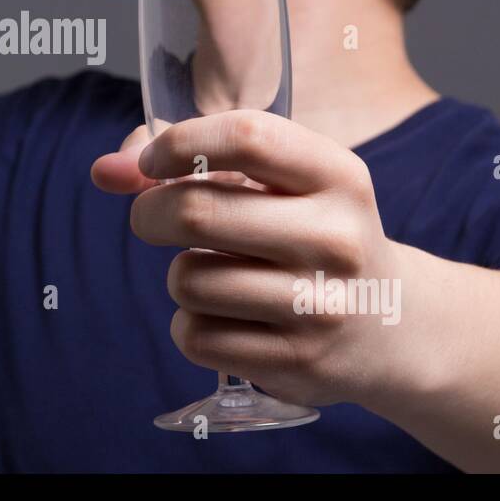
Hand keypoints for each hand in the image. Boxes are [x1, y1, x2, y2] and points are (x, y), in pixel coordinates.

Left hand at [91, 111, 412, 406]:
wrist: (394, 325)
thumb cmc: (311, 233)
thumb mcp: (283, 183)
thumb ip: (192, 160)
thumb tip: (104, 170)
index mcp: (339, 177)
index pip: (246, 137)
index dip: (180, 144)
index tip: (153, 162)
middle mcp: (337, 238)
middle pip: (196, 212)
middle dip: (149, 213)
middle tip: (151, 218)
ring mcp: (319, 307)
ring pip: (188, 280)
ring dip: (180, 276)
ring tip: (213, 275)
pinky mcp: (297, 363)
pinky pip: (195, 336)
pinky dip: (191, 325)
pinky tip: (227, 318)